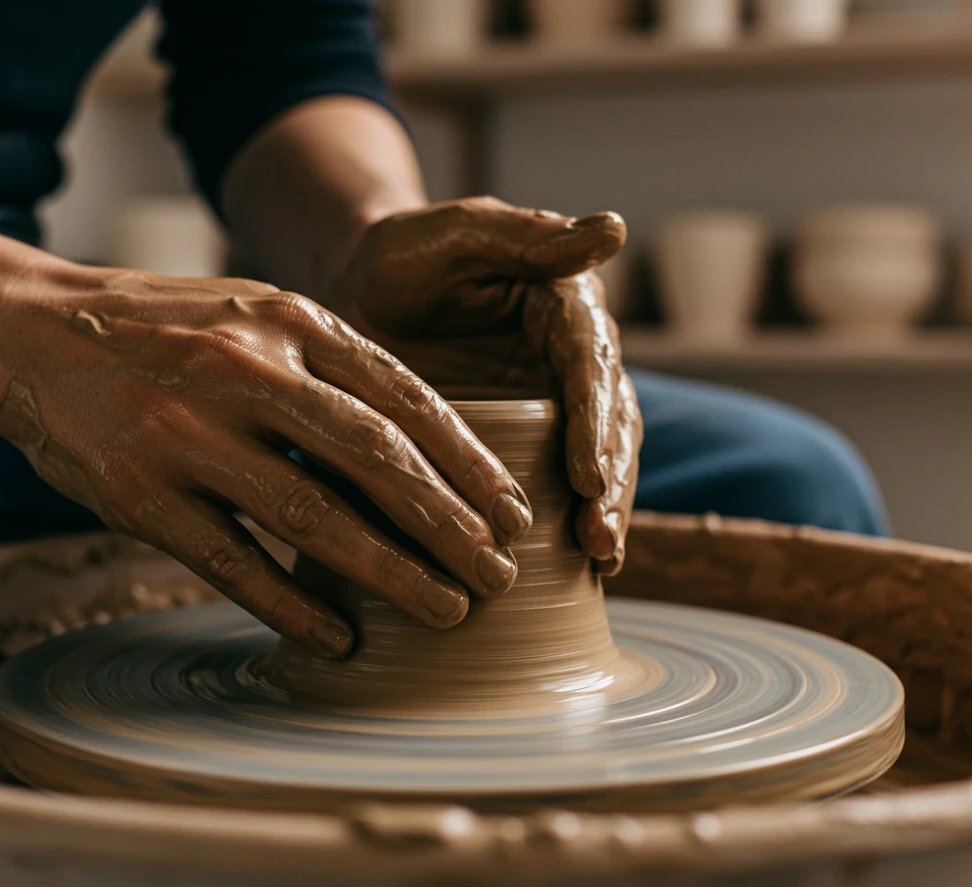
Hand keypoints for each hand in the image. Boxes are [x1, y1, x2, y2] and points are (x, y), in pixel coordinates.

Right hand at [0, 271, 533, 656]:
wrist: (31, 329)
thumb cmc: (169, 328)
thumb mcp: (259, 313)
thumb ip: (333, 367)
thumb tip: (423, 451)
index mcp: (290, 320)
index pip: (405, 397)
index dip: (468, 462)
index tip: (512, 512)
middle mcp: (246, 370)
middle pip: (374, 460)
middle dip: (449, 525)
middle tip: (499, 575)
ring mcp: (188, 432)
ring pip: (311, 515)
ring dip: (389, 572)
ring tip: (446, 611)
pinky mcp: (137, 492)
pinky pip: (230, 560)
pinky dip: (290, 604)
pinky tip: (338, 637)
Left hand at [334, 197, 640, 573]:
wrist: (358, 297)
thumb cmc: (400, 256)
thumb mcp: (453, 234)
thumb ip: (524, 234)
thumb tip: (613, 228)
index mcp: (564, 304)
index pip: (592, 363)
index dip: (595, 421)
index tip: (590, 477)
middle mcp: (572, 358)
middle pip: (609, 422)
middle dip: (611, 482)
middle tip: (600, 539)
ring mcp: (552, 405)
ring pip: (595, 461)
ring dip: (602, 510)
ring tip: (599, 561)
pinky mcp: (525, 440)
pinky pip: (554, 484)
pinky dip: (568, 524)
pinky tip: (576, 572)